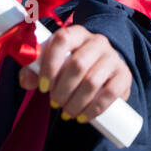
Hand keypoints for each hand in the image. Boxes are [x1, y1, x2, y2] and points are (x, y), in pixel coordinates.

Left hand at [17, 23, 131, 123]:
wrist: (103, 71)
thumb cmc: (70, 66)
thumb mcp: (53, 64)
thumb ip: (34, 70)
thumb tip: (26, 81)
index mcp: (77, 33)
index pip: (62, 39)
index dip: (49, 64)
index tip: (42, 87)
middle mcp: (97, 41)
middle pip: (77, 64)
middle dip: (61, 90)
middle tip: (54, 103)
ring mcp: (113, 58)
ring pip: (92, 81)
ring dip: (75, 102)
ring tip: (66, 113)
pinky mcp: (124, 75)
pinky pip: (110, 93)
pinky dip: (94, 108)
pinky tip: (83, 117)